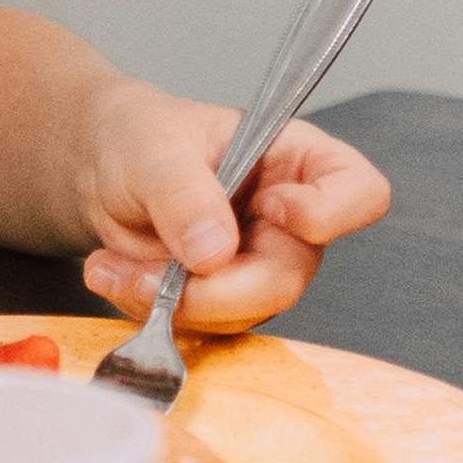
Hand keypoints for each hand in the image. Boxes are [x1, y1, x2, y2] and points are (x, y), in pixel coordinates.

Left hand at [71, 104, 391, 333]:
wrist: (104, 170)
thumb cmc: (142, 136)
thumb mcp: (154, 148)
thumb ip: (183, 192)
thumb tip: (215, 252)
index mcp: (298, 161)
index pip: (358, 193)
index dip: (327, 213)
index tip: (270, 208)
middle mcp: (291, 221)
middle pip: (288, 277)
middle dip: (213, 289)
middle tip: (145, 274)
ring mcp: (259, 265)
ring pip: (243, 313)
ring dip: (171, 302)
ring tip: (112, 267)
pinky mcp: (223, 299)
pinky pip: (203, 326)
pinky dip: (152, 310)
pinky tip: (116, 275)